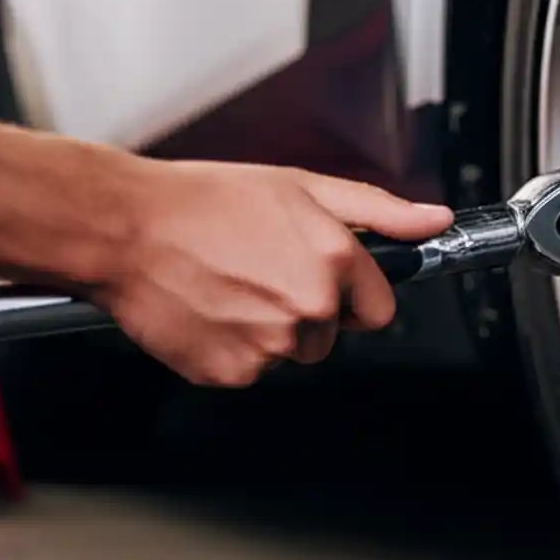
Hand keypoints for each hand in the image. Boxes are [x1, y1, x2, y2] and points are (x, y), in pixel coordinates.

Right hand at [94, 161, 452, 386]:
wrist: (122, 228)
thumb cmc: (204, 201)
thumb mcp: (301, 187)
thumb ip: (380, 212)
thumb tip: (437, 222)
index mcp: (334, 260)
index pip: (379, 309)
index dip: (353, 294)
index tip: (323, 278)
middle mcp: (309, 307)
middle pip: (331, 333)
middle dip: (306, 310)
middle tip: (259, 271)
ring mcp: (270, 345)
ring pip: (290, 353)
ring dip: (268, 330)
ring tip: (229, 285)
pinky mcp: (231, 373)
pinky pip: (249, 370)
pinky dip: (231, 348)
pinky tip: (209, 309)